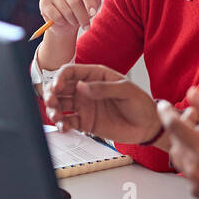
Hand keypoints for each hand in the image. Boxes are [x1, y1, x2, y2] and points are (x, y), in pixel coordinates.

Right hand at [39, 0, 103, 34]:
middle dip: (82, 16)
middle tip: (87, 26)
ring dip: (73, 21)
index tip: (93, 13)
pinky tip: (62, 21)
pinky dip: (62, 22)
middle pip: (74, 1)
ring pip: (66, 10)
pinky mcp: (43, 2)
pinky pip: (56, 16)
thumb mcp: (92, 4)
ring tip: (74, 22)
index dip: (89, 1)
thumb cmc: (82, 11)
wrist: (66, 23)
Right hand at [45, 64, 160, 143]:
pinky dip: (62, 124)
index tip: (57, 87)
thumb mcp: (126, 91)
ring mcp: (85, 106)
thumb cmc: (141, 104)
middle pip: (60, 88)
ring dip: (53, 109)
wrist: (148, 126)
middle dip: (51, 94)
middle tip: (51, 102)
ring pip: (61, 105)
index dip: (60, 78)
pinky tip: (63, 127)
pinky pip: (68, 122)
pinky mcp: (86, 122)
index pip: (70, 72)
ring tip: (56, 116)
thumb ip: (104, 88)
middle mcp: (86, 90)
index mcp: (95, 76)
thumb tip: (82, 87)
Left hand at [159, 87, 198, 198]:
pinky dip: (196, 160)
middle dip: (183, 127)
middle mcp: (197, 170)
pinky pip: (189, 172)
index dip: (166, 112)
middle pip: (175, 142)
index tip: (163, 105)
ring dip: (188, 144)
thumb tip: (192, 93)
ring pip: (180, 157)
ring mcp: (197, 184)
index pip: (173, 126)